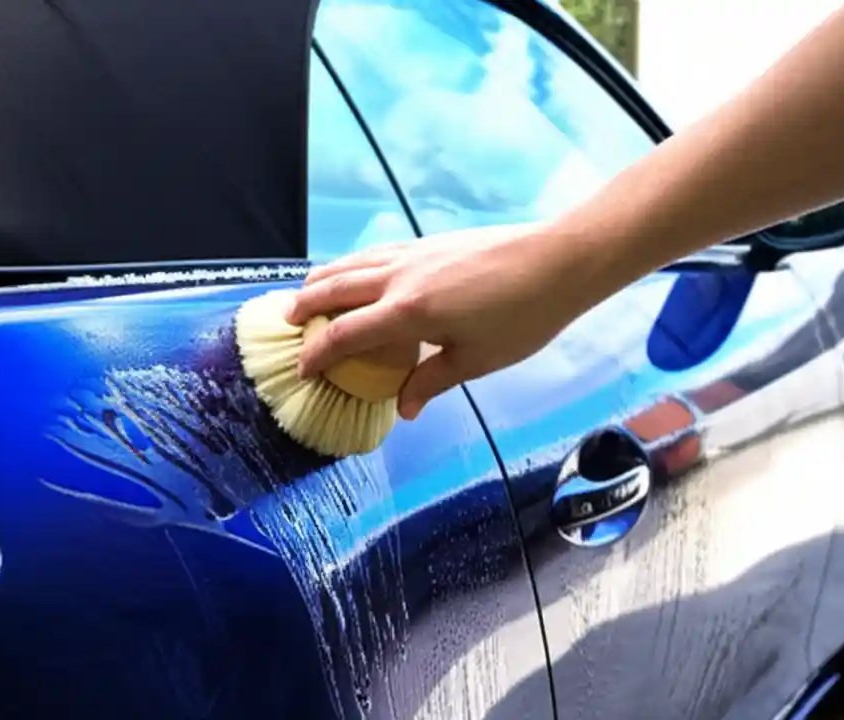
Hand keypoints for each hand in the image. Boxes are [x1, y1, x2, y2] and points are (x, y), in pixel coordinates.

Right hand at [286, 221, 616, 419]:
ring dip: (323, 281)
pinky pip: (373, 254)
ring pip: (350, 264)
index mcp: (408, 312)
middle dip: (305, 307)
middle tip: (286, 324)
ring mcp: (412, 254)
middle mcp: (400, 278)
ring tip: (309, 296)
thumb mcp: (476, 360)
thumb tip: (403, 408)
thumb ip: (431, 381)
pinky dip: (351, 266)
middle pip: (334, 288)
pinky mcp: (426, 243)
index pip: (344, 334)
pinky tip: (356, 276)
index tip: (303, 370)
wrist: (557, 260)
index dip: (317, 354)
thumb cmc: (522, 316)